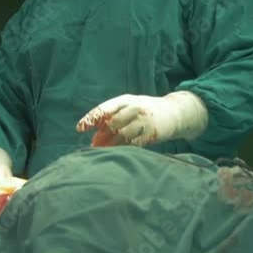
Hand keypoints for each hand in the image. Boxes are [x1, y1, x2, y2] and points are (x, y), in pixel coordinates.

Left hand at [76, 92, 207, 147]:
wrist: (174, 112)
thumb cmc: (145, 110)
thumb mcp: (130, 106)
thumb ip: (113, 115)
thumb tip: (94, 133)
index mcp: (126, 99)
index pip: (104, 108)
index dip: (91, 118)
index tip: (79, 128)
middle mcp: (134, 108)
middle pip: (112, 123)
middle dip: (100, 135)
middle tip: (94, 145)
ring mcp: (144, 120)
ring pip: (122, 135)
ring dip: (110, 145)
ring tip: (103, 151)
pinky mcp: (152, 133)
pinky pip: (134, 144)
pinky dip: (124, 149)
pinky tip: (119, 152)